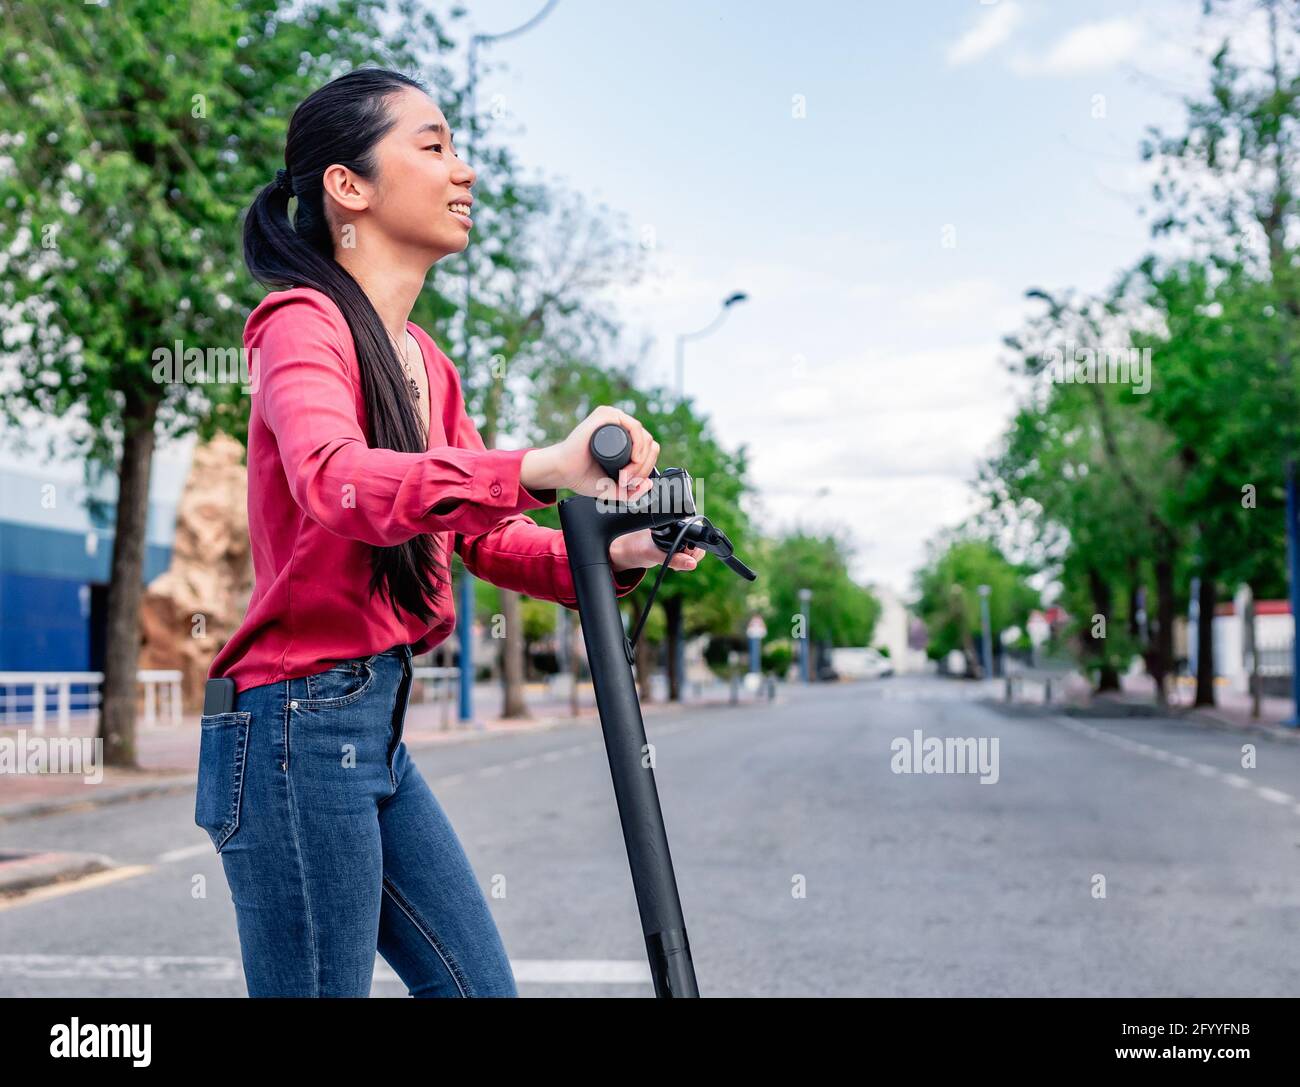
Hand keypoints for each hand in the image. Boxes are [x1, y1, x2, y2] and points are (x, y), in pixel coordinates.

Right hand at [520, 405, 658, 501]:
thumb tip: (649, 484)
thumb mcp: (613, 490)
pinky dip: (639, 445)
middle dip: (643, 468)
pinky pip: (635, 426)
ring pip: (645, 438)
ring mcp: (614, 419)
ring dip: (641, 461)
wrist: (563, 471)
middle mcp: (621, 427)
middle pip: (649, 445)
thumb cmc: (583, 477)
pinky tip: (633, 458)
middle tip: (626, 482)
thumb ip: (631, 493)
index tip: (631, 485)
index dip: (646, 470)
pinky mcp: (606, 416)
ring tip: (624, 475)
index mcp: (625, 439)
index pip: (649, 451)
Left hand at [610, 530, 704, 571]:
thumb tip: (692, 564)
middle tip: (678, 563)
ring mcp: (677, 533)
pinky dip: (684, 559)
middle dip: (691, 554)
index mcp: (673, 521)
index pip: (696, 530)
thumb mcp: (654, 555)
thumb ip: (673, 559)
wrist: (627, 551)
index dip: (695, 546)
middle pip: (697, 539)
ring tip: (674, 563)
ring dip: (688, 558)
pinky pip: (688, 552)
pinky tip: (674, 562)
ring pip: (695, 547)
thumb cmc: (636, 548)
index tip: (687, 558)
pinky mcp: (676, 541)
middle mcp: (677, 524)